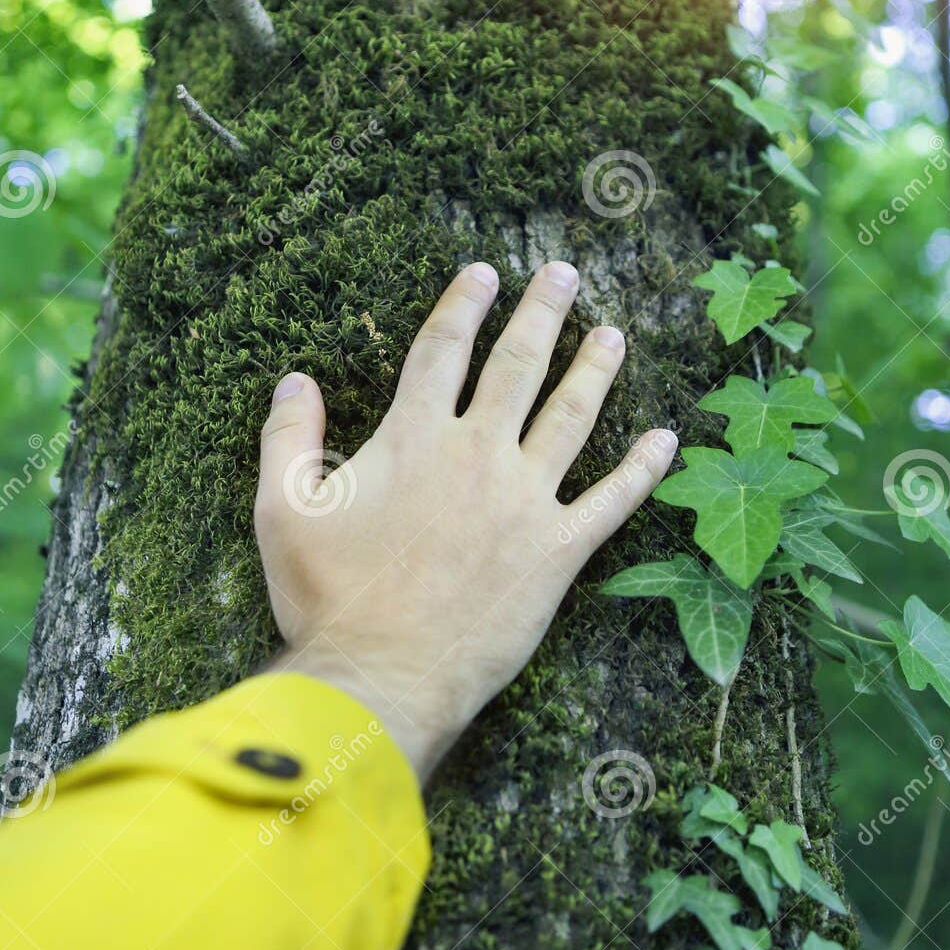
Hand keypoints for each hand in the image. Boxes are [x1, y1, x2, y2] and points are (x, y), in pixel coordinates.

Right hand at [253, 261, 676, 781]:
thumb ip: (288, 438)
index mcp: (413, 440)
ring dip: (595, 370)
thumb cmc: (327, 599)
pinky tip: (666, 439)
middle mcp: (477, 456)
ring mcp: (524, 502)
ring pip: (571, 418)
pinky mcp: (557, 553)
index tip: (483, 272)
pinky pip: (612, 502)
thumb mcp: (283, 510)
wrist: (380, 677)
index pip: (442, 352)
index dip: (462, 306)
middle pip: (517, 367)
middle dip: (542, 313)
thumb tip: (294, 379)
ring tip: (614, 334)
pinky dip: (642, 469)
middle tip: (565, 274)